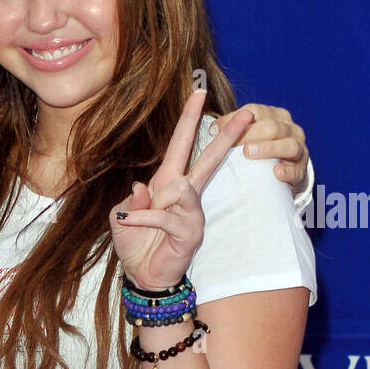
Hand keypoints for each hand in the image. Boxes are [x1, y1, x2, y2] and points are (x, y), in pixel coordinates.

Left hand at [109, 91, 253, 290]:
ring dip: (155, 201)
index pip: (180, 145)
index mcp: (167, 183)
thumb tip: (142, 184)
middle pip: (208, 158)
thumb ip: (132, 199)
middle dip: (226, 136)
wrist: (142, 276)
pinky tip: (131, 221)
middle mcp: (184, 193)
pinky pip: (164, 215)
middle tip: (247, 114)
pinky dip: (144, 217)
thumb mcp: (122, 216)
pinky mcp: (191, 231)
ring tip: (138, 217)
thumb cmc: (135, 243)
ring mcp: (192, 212)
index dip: (189, 119)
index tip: (199, 92)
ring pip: (181, 187)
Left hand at [213, 103, 308, 191]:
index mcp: (275, 116)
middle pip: (272, 127)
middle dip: (251, 134)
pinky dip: (287, 171)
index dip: (234, 119)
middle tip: (232, 144)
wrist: (284, 174)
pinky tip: (276, 172)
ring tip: (249, 153)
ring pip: (288, 145)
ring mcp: (299, 149)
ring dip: (268, 148)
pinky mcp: (301, 170)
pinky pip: (296, 170)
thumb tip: (212, 130)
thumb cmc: (259, 151)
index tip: (215, 131)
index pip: (255, 111)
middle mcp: (290, 129)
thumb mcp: (249, 136)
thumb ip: (233, 130)